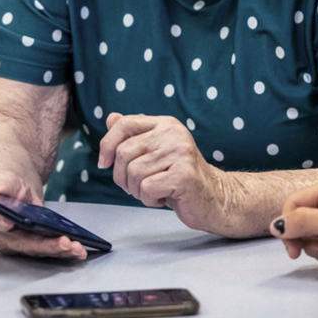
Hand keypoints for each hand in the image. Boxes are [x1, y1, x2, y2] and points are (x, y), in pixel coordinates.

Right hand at [0, 172, 86, 259]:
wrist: (9, 193)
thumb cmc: (5, 188)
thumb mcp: (5, 180)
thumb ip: (3, 185)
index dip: (0, 223)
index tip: (8, 223)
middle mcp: (2, 237)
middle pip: (23, 243)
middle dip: (46, 245)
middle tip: (65, 242)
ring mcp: (17, 244)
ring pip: (37, 250)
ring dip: (59, 251)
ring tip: (77, 249)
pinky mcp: (31, 245)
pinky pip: (46, 249)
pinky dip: (62, 250)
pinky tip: (77, 250)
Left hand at [98, 113, 228, 231]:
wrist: (213, 197)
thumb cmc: (180, 176)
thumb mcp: (155, 152)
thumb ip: (135, 135)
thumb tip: (111, 117)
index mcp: (166, 124)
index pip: (125, 124)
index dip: (107, 144)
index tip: (104, 163)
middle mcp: (173, 134)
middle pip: (124, 152)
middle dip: (123, 177)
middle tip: (139, 186)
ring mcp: (180, 153)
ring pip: (134, 173)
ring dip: (138, 191)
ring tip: (156, 190)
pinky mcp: (184, 175)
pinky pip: (147, 188)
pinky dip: (150, 199)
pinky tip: (165, 197)